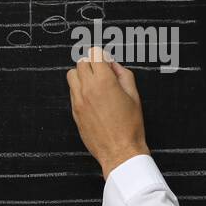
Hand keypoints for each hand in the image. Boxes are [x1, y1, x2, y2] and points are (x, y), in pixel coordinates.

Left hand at [66, 46, 148, 178]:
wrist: (119, 151)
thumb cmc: (130, 126)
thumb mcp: (134, 95)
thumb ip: (123, 74)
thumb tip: (114, 65)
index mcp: (104, 81)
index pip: (95, 54)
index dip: (102, 55)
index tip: (107, 62)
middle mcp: (87, 88)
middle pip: (81, 62)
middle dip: (92, 64)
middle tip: (103, 72)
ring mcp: (78, 100)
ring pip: (72, 75)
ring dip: (82, 74)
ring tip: (94, 84)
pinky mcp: (74, 111)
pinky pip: (72, 91)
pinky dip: (79, 89)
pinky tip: (91, 98)